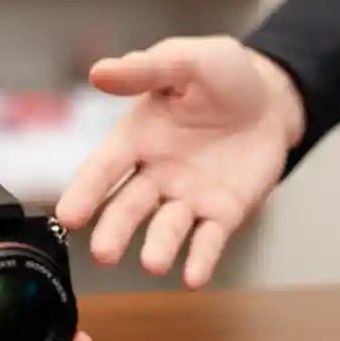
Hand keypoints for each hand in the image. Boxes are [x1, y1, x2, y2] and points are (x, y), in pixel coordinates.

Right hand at [57, 37, 304, 287]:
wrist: (271, 98)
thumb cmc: (221, 76)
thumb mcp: (185, 61)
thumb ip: (145, 70)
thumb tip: (98, 71)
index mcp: (137, 138)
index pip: (103, 169)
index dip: (85, 191)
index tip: (68, 216)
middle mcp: (155, 174)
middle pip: (128, 207)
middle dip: (115, 231)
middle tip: (102, 253)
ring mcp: (188, 197)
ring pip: (167, 227)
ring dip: (159, 247)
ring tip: (152, 264)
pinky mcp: (222, 212)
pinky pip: (209, 240)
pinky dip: (201, 259)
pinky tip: (193, 279)